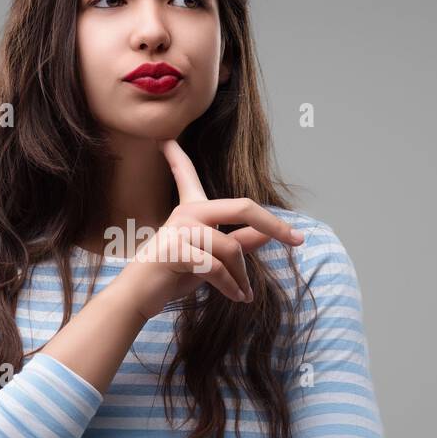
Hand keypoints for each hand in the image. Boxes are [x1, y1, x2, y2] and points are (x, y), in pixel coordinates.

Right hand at [112, 138, 306, 320]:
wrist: (139, 296)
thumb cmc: (174, 274)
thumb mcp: (212, 257)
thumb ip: (238, 243)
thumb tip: (268, 233)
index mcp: (191, 209)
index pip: (186, 175)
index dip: (177, 157)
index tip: (165, 140)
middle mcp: (186, 213)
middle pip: (242, 207)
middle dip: (274, 225)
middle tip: (297, 240)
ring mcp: (180, 229)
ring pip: (232, 248)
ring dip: (242, 276)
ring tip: (243, 293)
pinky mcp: (176, 249)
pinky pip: (217, 268)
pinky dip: (231, 285)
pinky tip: (237, 297)